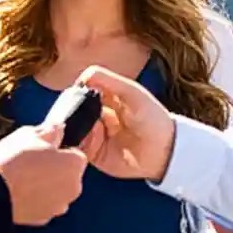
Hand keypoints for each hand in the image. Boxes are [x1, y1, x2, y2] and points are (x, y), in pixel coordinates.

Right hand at [0, 123, 87, 225]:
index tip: (44, 148)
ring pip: (57, 192)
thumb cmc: (13, 160)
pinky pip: (43, 205)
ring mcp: (58, 207)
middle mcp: (73, 188)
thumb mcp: (29, 134)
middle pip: (68, 175)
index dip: (60, 150)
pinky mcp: (42, 219)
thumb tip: (58, 128)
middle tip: (31, 162)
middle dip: (55, 169)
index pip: (76, 154)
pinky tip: (18, 192)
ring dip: (46, 186)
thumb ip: (50, 131)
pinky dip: (35, 200)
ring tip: (22, 177)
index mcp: (74, 165)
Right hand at [75, 65, 176, 181]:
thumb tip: (81, 78)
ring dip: (70, 129)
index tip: (72, 97)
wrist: (165, 151)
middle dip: (68, 113)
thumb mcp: (131, 92)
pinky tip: (80, 140)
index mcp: (104, 99)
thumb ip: (108, 80)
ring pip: (72, 130)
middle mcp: (96, 116)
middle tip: (67, 115)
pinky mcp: (95, 154)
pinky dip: (75, 144)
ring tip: (74, 129)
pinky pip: (78, 149)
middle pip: (73, 112)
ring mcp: (94, 136)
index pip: (80, 93)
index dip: (74, 94)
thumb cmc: (152, 117)